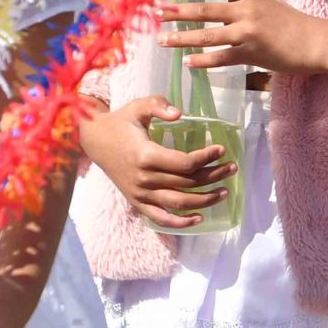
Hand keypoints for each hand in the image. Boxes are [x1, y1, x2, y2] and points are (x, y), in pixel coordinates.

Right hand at [78, 95, 232, 230]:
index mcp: (146, 155)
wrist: (95, 141)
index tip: (221, 149)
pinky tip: (199, 218)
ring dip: (204, 200)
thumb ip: (158, 105)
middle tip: (232, 168)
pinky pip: (160, 218)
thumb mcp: (138, 106)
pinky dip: (180, 222)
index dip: (206, 157)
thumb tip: (180, 113)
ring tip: (224, 191)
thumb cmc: (121, 122)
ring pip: (179, 203)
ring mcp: (140, 194)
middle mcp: (144, 179)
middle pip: (187, 183)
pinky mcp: (137, 202)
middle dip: (213, 176)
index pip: (184, 163)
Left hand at [162, 0, 327, 75]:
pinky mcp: (252, 54)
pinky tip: (187, 62)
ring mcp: (248, 33)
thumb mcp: (274, 0)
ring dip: (182, 38)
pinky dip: (203, 60)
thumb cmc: (295, 22)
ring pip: (209, 35)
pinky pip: (222, 58)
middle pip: (206, 9)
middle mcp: (246, 11)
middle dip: (178, 10)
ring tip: (162, 40)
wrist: (316, 43)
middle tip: (156, 11)